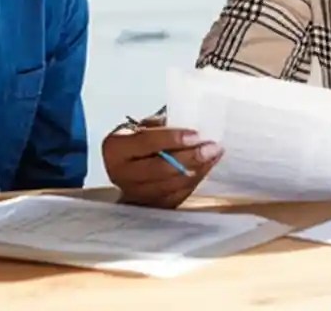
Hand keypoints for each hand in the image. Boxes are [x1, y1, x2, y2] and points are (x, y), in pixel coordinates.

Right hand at [102, 116, 222, 208]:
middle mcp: (121, 175)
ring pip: (172, 185)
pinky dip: (195, 180)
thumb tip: (191, 125)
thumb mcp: (142, 125)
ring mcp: (136, 194)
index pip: (146, 142)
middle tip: (211, 147)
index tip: (196, 134)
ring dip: (198, 169)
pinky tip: (207, 167)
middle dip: (190, 158)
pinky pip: (178, 195)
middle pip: (160, 168)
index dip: (173, 138)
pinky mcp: (151, 206)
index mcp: (115, 149)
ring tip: (214, 154)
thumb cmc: (136, 140)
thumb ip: (162, 125)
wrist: (126, 165)